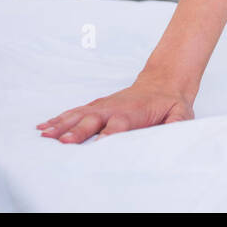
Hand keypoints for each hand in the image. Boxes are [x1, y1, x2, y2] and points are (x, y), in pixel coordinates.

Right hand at [37, 79, 194, 142]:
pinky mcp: (97, 107)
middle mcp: (115, 108)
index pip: (119, 124)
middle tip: (64, 142)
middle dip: (79, 131)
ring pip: (79, 115)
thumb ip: (178, 121)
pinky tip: (45, 126)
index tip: (98, 143)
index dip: (109, 134)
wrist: (163, 82)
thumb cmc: (169, 103)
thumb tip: (175, 128)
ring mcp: (103, 106)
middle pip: (94, 120)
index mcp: (134, 112)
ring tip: (45, 134)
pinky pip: (75, 113)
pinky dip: (59, 119)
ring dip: (62, 125)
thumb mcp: (181, 112)